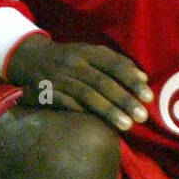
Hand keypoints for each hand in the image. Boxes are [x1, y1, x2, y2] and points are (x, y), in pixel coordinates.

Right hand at [6, 33, 152, 133]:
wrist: (29, 58)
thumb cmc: (70, 59)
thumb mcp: (91, 54)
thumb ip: (116, 64)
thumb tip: (143, 78)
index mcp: (88, 52)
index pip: (115, 65)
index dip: (132, 80)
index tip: (149, 97)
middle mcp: (74, 62)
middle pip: (103, 82)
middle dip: (124, 100)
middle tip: (142, 116)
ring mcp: (59, 77)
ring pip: (86, 94)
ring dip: (108, 111)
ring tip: (126, 125)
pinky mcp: (45, 90)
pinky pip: (65, 103)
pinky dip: (81, 112)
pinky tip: (96, 124)